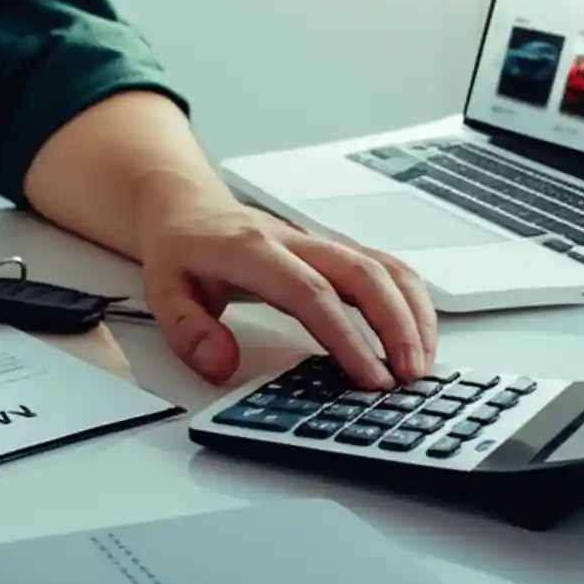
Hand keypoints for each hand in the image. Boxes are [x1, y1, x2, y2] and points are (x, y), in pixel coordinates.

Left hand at [136, 182, 436, 390]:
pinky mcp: (330, 252)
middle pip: (362, 273)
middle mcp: (294, 242)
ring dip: (411, 312)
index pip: (311, 294)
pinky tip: (415, 335)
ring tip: (422, 362)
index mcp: (253, 251)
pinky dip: (407, 301)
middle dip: (395, 325)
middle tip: (409, 375)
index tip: (368, 375)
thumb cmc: (179, 250)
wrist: (186, 208)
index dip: (345, 336)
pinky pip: (381, 269)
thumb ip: (187, 330)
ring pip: (382, 267)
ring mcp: (316, 244)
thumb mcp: (161, 292)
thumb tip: (221, 362)